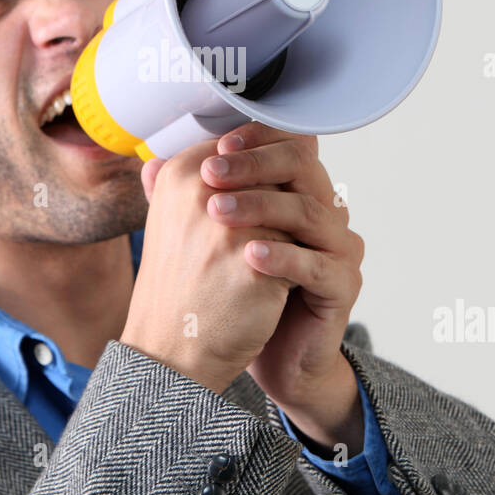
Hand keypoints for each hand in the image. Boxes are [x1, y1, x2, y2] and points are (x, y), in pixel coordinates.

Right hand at [119, 139, 294, 394]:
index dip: (275, 170)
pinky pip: (300, 248)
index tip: (281, 194)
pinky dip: (301, 264)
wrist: (172, 350)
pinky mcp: (254, 261)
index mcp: (182, 172)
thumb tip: (240, 143)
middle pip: (278, 174)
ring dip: (299, 234)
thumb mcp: (174, 218)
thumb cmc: (180, 284)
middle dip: (293, 200)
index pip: (251, 146)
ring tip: (292, 257)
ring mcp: (227, 225)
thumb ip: (201, 177)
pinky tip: (289, 284)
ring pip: (294, 209)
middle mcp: (201, 190)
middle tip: (295, 229)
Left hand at [199, 124, 365, 450]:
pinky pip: (318, 265)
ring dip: (261, 206)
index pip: (288, 145)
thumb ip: (194, 202)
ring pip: (310, 212)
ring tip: (217, 212)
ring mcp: (339, 248)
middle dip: (253, 165)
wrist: (270, 354)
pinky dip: (283, 256)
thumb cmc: (242, 293)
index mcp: (300, 193)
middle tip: (210, 174)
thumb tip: (152, 165)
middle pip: (302, 168)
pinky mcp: (343, 286)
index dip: (255, 139)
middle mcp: (327, 212)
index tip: (216, 146)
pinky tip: (249, 255)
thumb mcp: (214, 241)